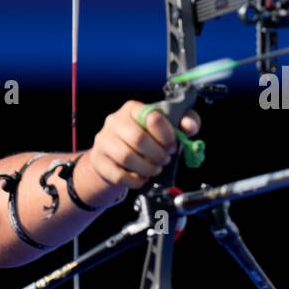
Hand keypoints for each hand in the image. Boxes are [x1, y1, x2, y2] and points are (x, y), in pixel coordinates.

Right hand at [84, 100, 200, 195]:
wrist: (114, 158)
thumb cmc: (145, 140)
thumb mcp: (166, 128)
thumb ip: (184, 123)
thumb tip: (189, 127)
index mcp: (133, 108)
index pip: (152, 116)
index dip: (167, 134)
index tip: (173, 145)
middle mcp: (114, 121)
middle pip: (138, 138)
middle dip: (157, 153)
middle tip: (165, 160)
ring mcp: (103, 141)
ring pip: (127, 157)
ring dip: (147, 168)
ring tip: (155, 169)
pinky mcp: (98, 161)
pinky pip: (118, 175)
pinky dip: (135, 180)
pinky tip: (142, 178)